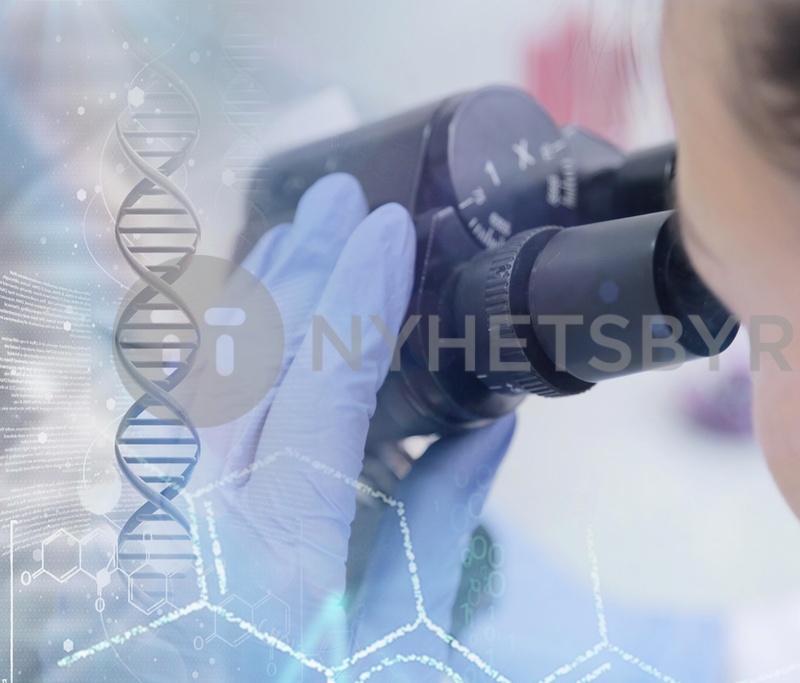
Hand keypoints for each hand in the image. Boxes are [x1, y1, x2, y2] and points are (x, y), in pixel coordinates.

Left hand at [195, 173, 514, 678]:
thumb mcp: (405, 639)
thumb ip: (438, 527)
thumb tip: (491, 425)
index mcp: (279, 553)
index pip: (319, 391)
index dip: (358, 300)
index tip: (390, 230)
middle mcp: (206, 523)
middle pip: (248, 364)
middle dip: (299, 270)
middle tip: (341, 200)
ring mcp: (171, 520)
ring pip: (201, 376)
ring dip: (250, 296)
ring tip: (293, 229)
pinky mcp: (164, 524)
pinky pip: (183, 410)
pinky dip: (217, 346)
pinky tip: (243, 314)